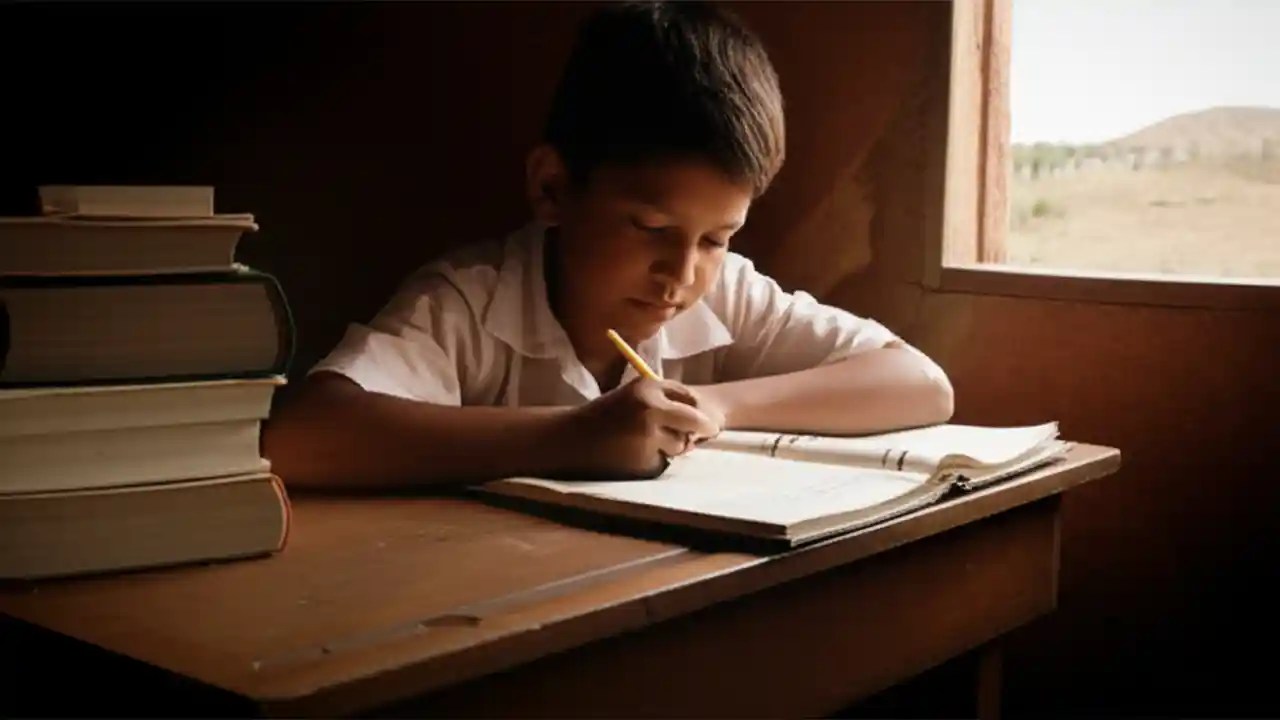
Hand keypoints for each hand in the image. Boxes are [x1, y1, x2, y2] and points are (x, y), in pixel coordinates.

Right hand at [564, 377, 720, 478]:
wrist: (572, 440)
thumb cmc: (604, 415)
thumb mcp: (632, 395)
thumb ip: (663, 398)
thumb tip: (699, 412)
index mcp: (647, 388)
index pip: (688, 396)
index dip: (696, 407)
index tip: (704, 414)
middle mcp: (652, 410)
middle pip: (695, 421)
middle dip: (704, 427)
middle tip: (710, 430)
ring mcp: (649, 437)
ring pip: (680, 444)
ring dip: (673, 445)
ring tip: (648, 442)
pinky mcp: (645, 460)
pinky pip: (663, 460)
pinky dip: (656, 459)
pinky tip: (636, 455)